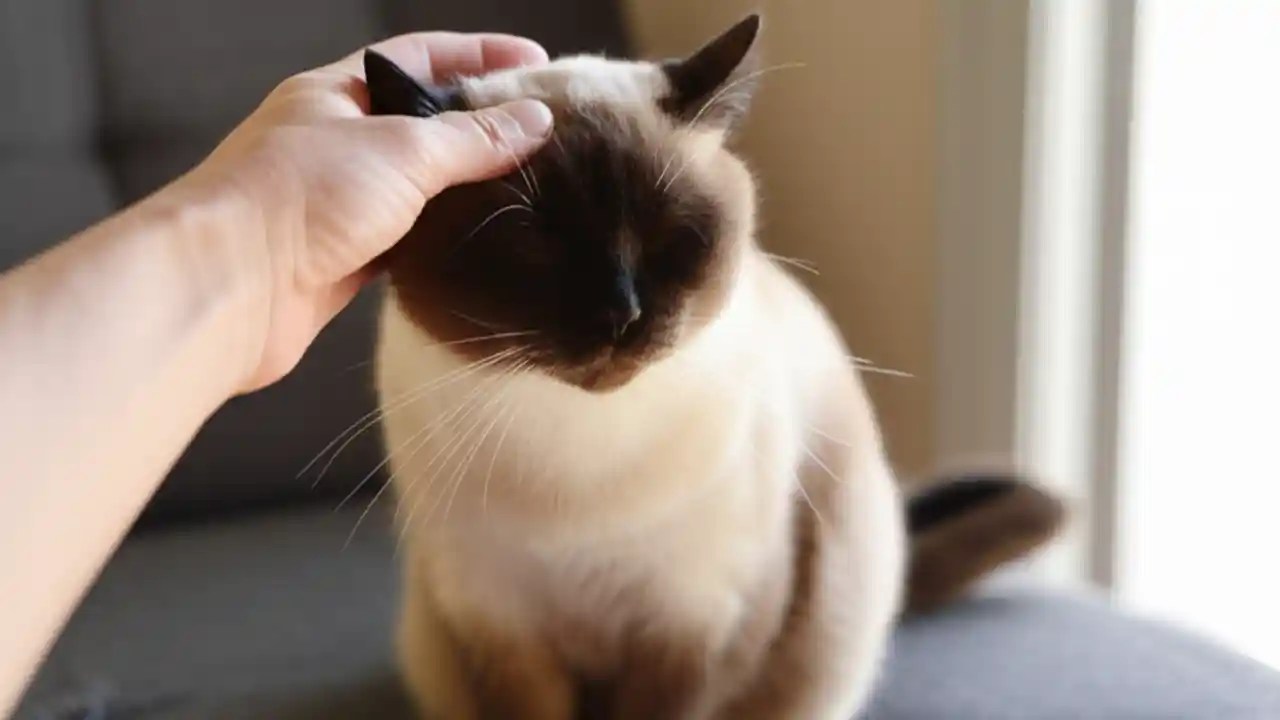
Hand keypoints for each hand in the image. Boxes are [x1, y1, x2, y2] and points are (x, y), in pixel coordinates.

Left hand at [182, 32, 552, 391]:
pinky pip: (403, 244)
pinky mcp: (339, 261)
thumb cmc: (297, 198)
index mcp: (335, 94)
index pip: (420, 58)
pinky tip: (478, 246)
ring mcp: (335, 204)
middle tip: (541, 135)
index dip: (479, 56)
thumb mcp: (401, 151)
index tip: (536, 64)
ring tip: (525, 190)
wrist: (228, 289)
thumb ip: (472, 138)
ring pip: (414, 188)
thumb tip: (535, 120)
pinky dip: (440, 243)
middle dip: (479, 127)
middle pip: (420, 125)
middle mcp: (333, 143)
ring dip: (462, 190)